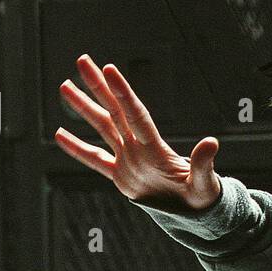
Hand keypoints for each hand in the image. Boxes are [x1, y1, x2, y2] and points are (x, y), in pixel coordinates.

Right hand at [55, 54, 221, 212]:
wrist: (192, 210)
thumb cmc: (201, 195)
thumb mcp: (204, 183)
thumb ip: (202, 163)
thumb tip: (212, 142)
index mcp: (154, 148)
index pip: (135, 114)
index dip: (122, 92)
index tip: (110, 69)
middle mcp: (137, 146)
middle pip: (114, 110)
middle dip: (98, 85)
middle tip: (83, 60)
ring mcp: (127, 158)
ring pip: (101, 126)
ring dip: (83, 106)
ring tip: (65, 86)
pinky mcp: (119, 175)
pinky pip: (94, 159)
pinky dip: (77, 148)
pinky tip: (59, 134)